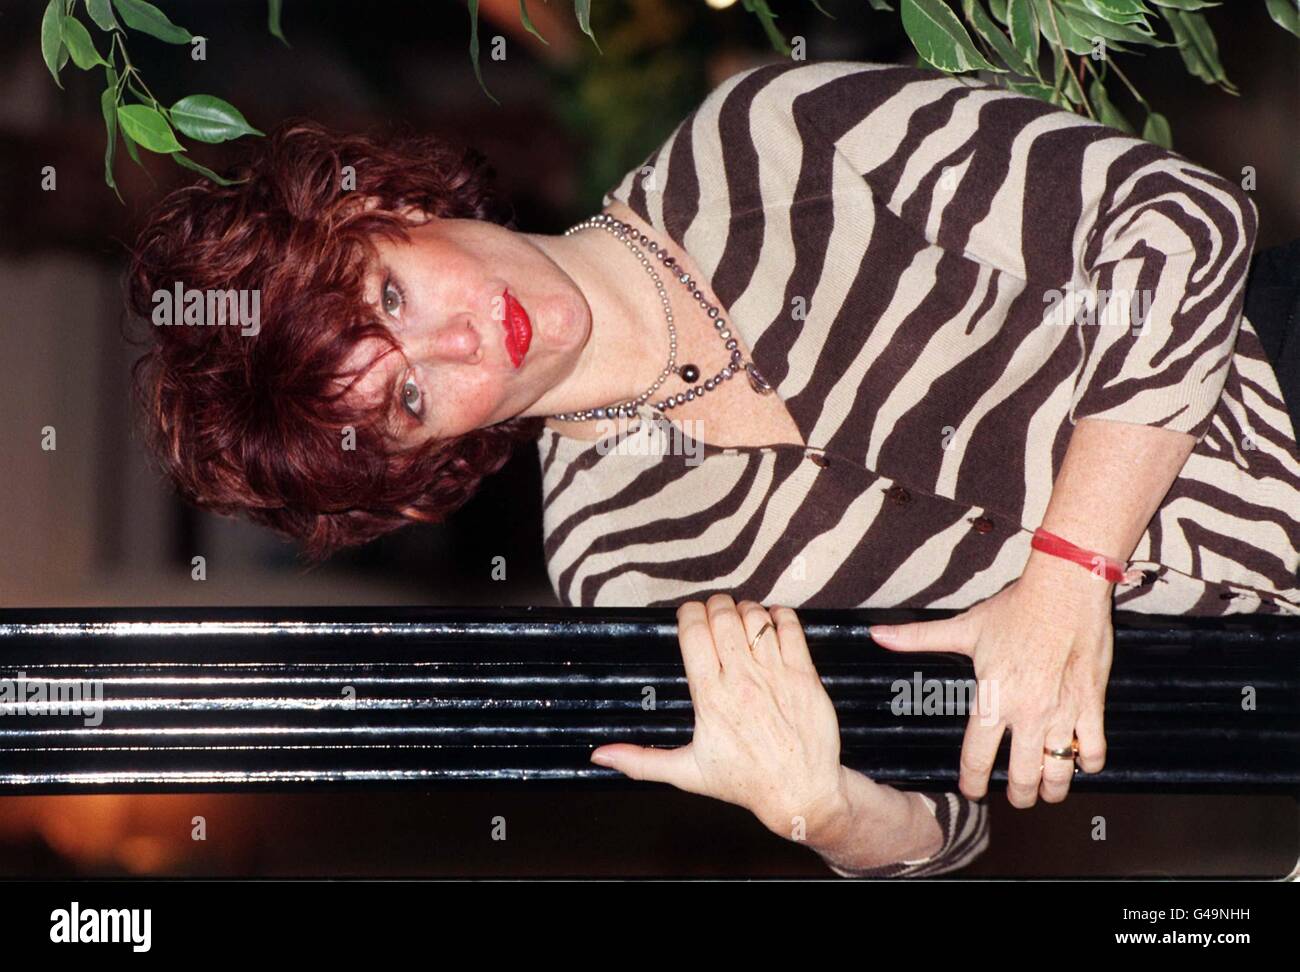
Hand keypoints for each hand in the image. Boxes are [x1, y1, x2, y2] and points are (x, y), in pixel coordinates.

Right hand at [590, 595, 848, 838]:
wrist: (800, 792)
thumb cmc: (744, 781)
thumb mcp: (687, 772)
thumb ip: (640, 760)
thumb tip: (599, 756)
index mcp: (710, 697)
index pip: (693, 631)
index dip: (688, 613)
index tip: (689, 615)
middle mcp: (742, 681)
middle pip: (723, 616)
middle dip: (715, 606)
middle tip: (715, 615)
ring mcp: (776, 676)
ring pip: (755, 617)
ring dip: (744, 610)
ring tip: (741, 621)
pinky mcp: (804, 675)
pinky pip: (790, 626)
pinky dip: (778, 616)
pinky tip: (770, 625)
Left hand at [869, 554, 1112, 806]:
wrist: (1065, 591)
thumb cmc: (1013, 609)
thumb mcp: (963, 628)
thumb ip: (917, 639)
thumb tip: (876, 634)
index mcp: (992, 700)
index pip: (976, 758)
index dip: (971, 783)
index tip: (971, 792)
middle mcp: (1027, 714)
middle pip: (1021, 778)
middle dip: (1018, 796)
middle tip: (1016, 798)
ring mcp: (1062, 714)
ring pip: (1058, 773)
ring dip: (1052, 789)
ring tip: (1046, 791)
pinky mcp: (1091, 706)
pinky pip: (1093, 752)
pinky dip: (1088, 764)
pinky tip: (1079, 761)